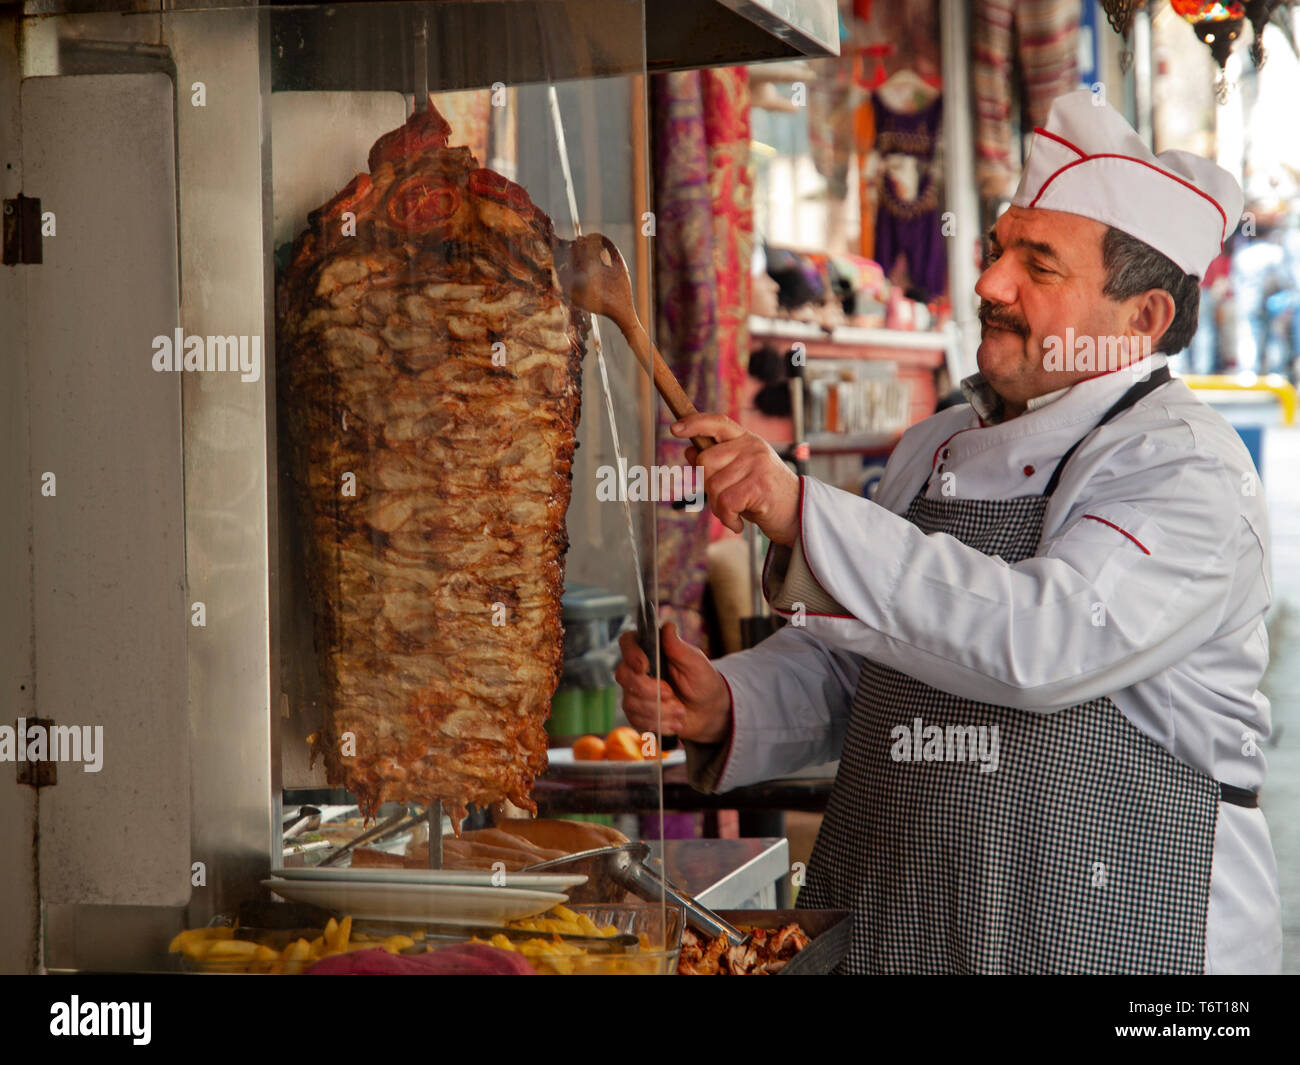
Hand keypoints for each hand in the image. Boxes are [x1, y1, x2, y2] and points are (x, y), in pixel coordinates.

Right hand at [614, 624, 731, 744]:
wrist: (709, 711)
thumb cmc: (703, 682)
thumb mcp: (696, 663)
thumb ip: (679, 647)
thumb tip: (668, 626)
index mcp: (652, 650)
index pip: (628, 642)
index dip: (631, 654)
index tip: (644, 666)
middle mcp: (638, 669)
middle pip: (623, 675)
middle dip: (648, 690)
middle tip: (671, 695)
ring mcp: (635, 691)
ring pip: (630, 701)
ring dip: (658, 711)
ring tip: (680, 711)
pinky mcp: (638, 712)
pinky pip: (636, 720)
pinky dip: (658, 723)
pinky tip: (674, 722)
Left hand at [672, 413, 799, 545]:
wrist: (798, 516)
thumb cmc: (765, 495)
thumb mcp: (740, 474)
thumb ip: (717, 462)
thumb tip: (690, 450)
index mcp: (747, 440)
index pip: (718, 422)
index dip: (695, 423)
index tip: (675, 429)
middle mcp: (752, 447)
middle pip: (705, 461)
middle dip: (707, 487)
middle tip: (725, 502)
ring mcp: (757, 464)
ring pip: (713, 486)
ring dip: (718, 508)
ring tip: (734, 514)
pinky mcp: (759, 485)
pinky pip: (725, 503)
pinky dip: (727, 519)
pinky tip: (738, 524)